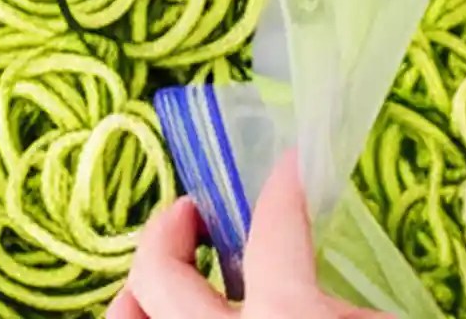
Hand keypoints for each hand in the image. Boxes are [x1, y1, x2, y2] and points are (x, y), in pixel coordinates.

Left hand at [108, 150, 391, 318]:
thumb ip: (341, 297)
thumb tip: (318, 274)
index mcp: (287, 316)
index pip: (277, 224)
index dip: (286, 184)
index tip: (292, 162)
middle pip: (159, 272)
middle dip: (169, 230)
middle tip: (193, 213)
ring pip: (124, 318)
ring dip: (135, 285)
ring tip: (161, 270)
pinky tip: (163, 316)